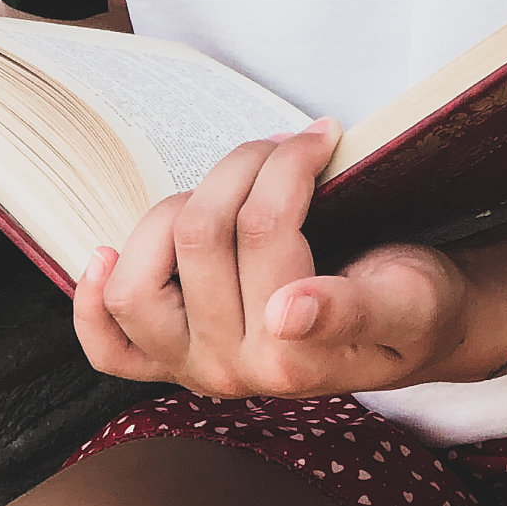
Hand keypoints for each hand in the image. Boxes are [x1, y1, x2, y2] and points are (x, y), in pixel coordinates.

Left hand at [73, 125, 481, 398]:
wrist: (411, 333)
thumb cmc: (412, 306)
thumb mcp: (408, 303)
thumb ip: (351, 310)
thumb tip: (287, 312)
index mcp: (289, 356)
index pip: (266, 224)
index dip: (293, 161)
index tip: (327, 133)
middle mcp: (231, 372)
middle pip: (203, 233)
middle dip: (246, 165)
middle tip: (291, 145)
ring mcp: (194, 369)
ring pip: (142, 275)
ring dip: (180, 209)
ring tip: (232, 189)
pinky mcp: (173, 365)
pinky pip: (109, 347)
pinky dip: (94, 302)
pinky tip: (108, 255)